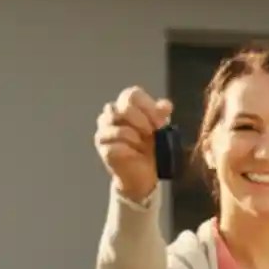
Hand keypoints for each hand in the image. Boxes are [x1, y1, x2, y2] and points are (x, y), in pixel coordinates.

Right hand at [94, 86, 172, 201]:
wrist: (145, 173)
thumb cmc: (152, 146)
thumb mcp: (161, 129)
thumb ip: (162, 115)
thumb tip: (165, 106)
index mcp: (127, 105)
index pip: (132, 95)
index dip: (147, 106)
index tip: (159, 121)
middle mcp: (113, 114)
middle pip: (123, 107)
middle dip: (141, 119)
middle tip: (153, 132)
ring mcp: (105, 130)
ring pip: (114, 124)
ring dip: (132, 134)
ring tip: (142, 144)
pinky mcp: (103, 148)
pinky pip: (112, 145)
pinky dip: (126, 149)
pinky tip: (135, 153)